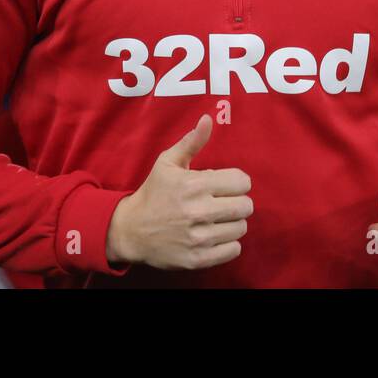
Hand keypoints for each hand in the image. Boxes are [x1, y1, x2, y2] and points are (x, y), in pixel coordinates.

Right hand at [105, 114, 251, 270]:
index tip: (227, 185)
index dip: (237, 182)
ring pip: (241, 228)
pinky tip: (215, 235)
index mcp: (194, 184)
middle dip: (238, 201)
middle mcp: (198, 211)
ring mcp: (198, 237)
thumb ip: (191, 142)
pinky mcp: (197, 258)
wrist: (131, 231)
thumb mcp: (167, 163)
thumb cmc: (153, 193)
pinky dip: (229, 243)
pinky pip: (233, 250)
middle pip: (246, 206)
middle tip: (225, 202)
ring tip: (218, 219)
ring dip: (233, 222)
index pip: (242, 182)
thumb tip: (208, 119)